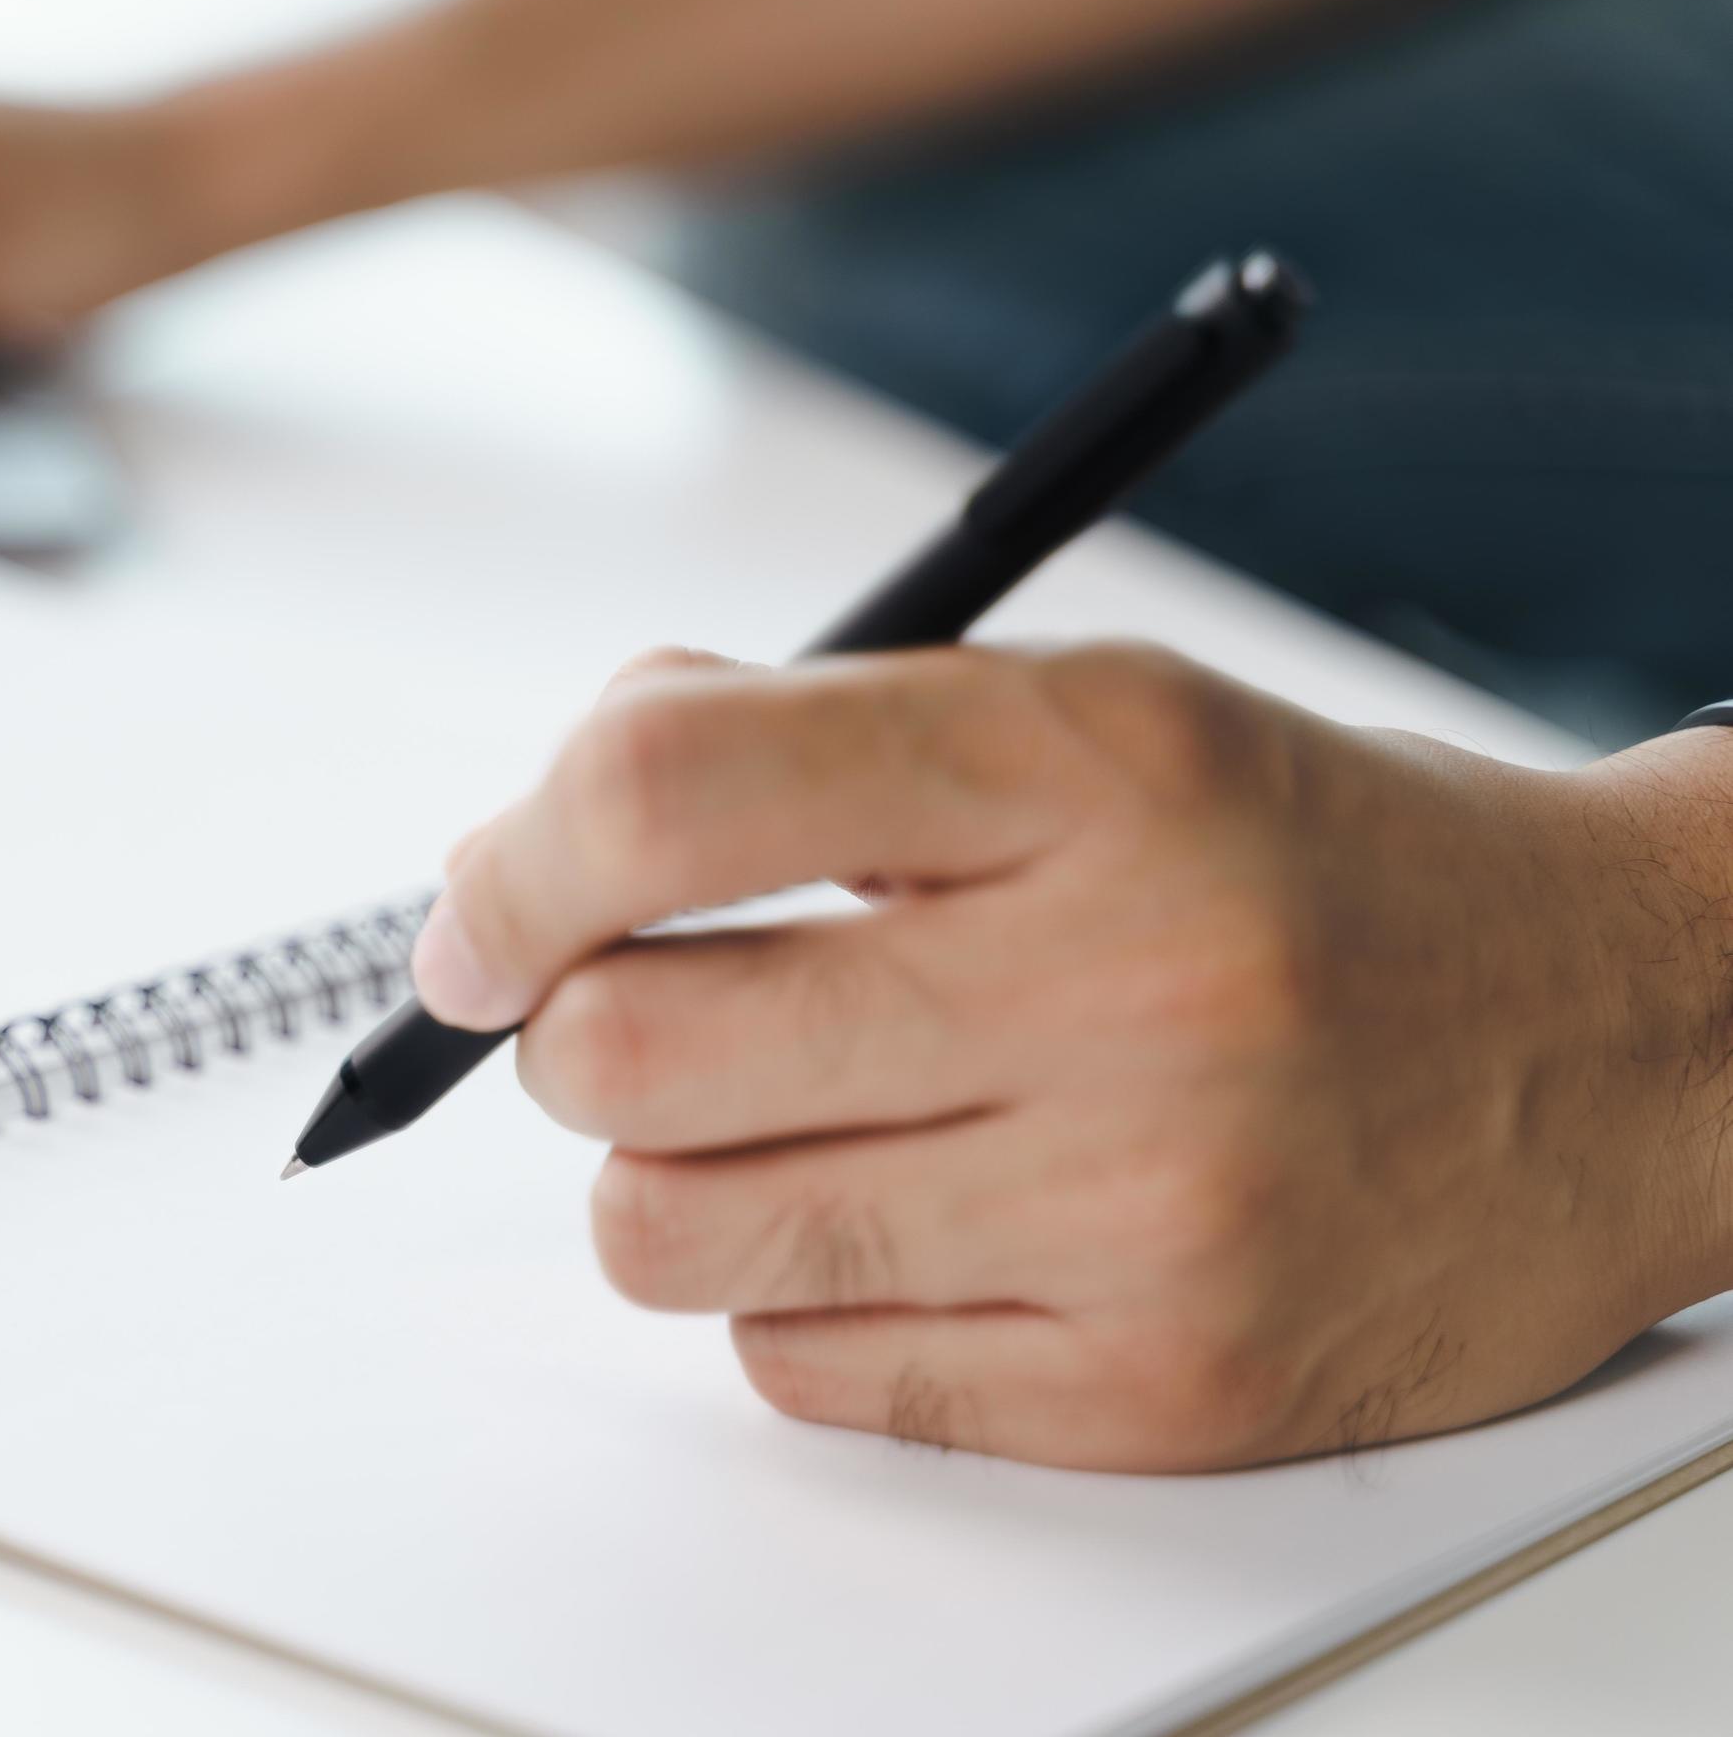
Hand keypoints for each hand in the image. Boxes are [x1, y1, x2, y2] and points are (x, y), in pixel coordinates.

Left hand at [414, 643, 1732, 1469]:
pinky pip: (798, 1368)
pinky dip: (793, 1295)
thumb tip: (521, 845)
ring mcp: (1147, 1209)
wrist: (1630, 1040)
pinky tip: (904, 1220)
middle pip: (622, 1044)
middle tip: (626, 1013)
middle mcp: (1126, 983)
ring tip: (771, 1119)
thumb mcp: (1083, 712)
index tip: (480, 916)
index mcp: (1087, 762)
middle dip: (564, 1031)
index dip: (512, 864)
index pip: (668, 795)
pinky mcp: (1161, 1386)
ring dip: (663, 1174)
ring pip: (668, 1229)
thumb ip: (792, 738)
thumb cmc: (1307, 865)